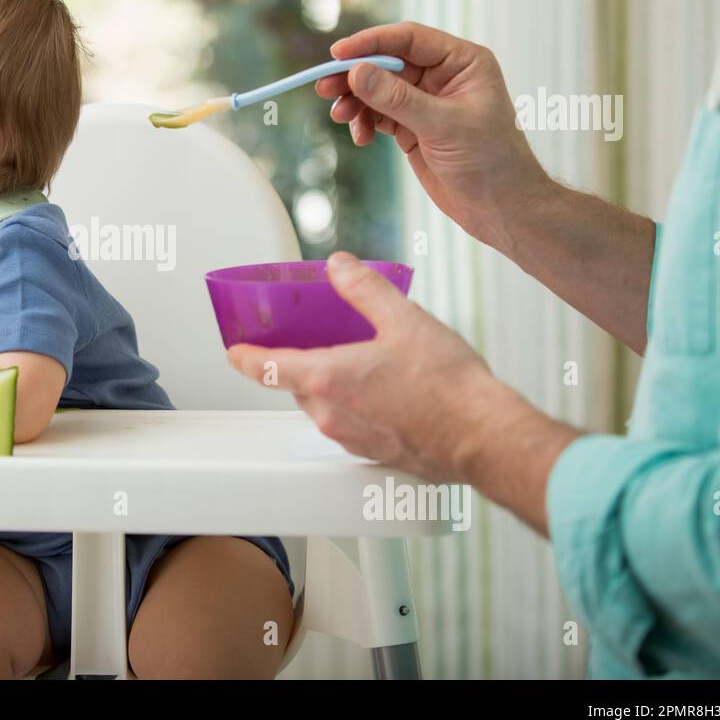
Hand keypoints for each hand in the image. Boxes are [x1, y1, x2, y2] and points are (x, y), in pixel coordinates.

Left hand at [226, 252, 493, 482]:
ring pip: (322, 403)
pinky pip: (346, 421)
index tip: (235, 349)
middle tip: (313, 336)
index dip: (245, 356)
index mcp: (327, 379)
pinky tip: (384, 387)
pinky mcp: (370, 452)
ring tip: (358, 357)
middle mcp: (330, 413)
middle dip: (299, 359)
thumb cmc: (449, 387)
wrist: (484, 437)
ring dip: (329, 381)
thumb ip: (363, 288)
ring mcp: (348, 437)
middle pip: (296, 382)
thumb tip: (339, 267)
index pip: (266, 367)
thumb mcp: (404, 319)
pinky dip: (352, 401)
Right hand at [318, 21, 551, 252]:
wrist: (500, 207)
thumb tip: (357, 73)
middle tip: (325, 86)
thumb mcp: (443, 126)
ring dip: (356, 100)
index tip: (338, 54)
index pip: (410, 40)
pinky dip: (365, 121)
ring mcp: (426, 102)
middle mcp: (443, 76)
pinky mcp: (413, 127)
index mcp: (463, 62)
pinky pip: (379, 114)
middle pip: (388, 63)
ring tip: (340, 117)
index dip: (372, 43)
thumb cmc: (491, 162)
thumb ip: (397, 99)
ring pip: (379, 89)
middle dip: (356, 75)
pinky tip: (360, 136)